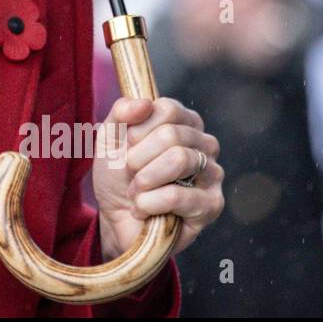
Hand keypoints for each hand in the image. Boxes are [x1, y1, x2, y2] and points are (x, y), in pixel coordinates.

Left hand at [92, 97, 223, 261]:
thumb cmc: (118, 175)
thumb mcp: (110, 138)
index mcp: (184, 122)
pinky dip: (148, 203)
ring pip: (180, 160)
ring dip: (143, 180)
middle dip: (138, 158)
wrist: (116, 219)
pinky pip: (177, 195)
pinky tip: (143, 209)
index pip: (167, 109)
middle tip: (130, 174)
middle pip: (172, 135)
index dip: (138, 129)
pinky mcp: (211, 205)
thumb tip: (144, 103)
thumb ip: (121, 113)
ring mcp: (213, 174)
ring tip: (136, 192)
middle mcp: (205, 144)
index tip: (127, 145)